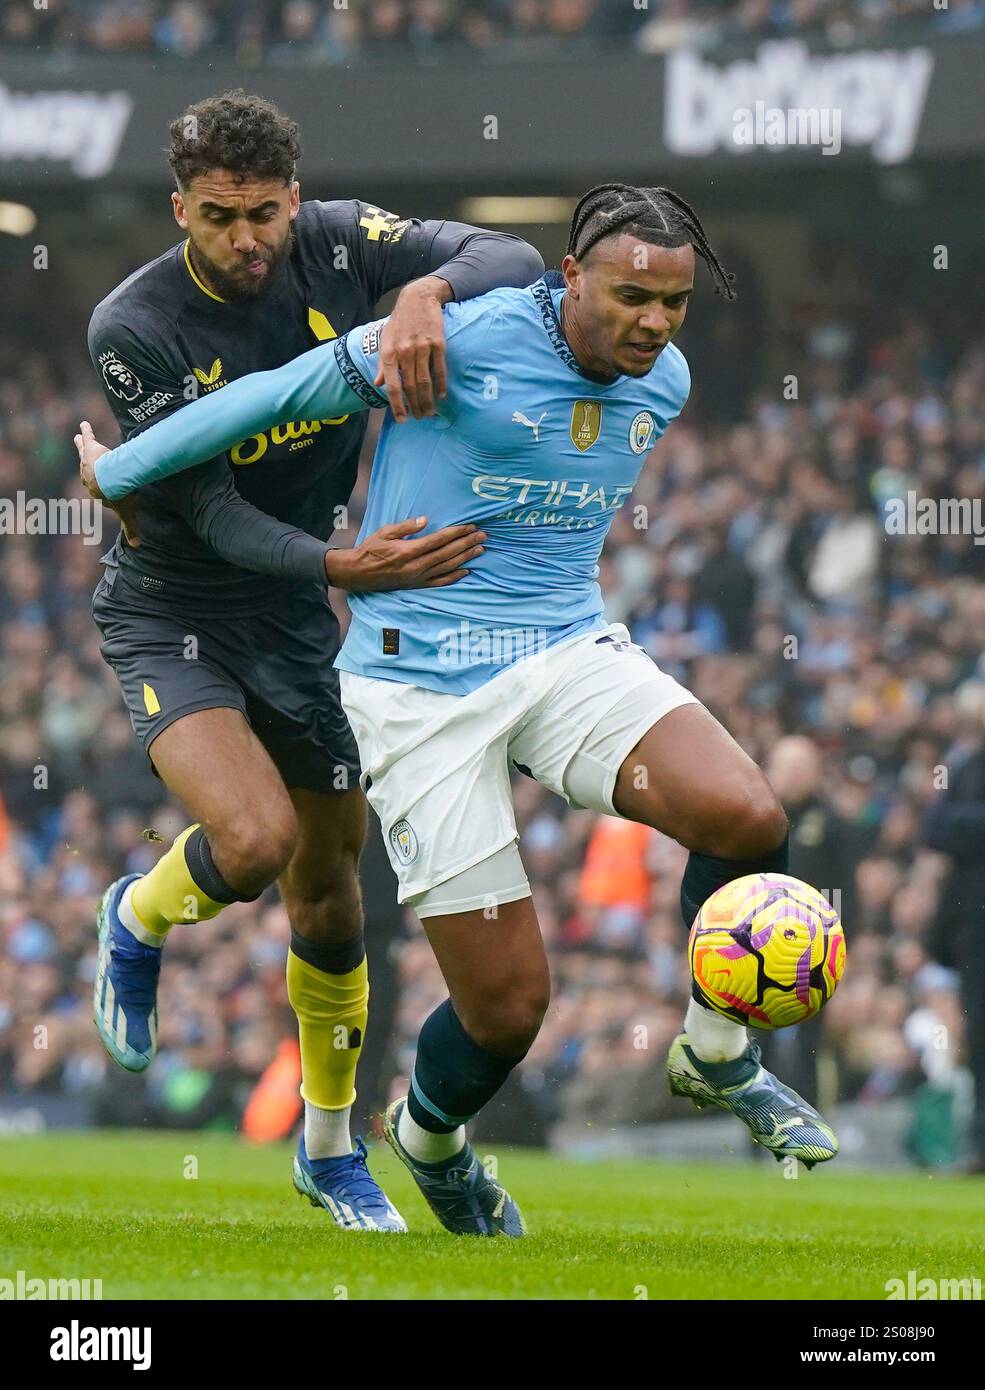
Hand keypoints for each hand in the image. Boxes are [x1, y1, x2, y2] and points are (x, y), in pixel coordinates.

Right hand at [74, 419, 140, 546]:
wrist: (110, 479)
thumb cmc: (117, 495)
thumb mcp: (126, 511)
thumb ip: (131, 527)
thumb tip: (137, 546)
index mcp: (96, 490)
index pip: (99, 489)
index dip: (104, 489)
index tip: (111, 489)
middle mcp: (88, 475)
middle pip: (87, 469)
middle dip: (87, 466)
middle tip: (87, 461)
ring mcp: (87, 461)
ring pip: (83, 453)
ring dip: (82, 445)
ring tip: (79, 438)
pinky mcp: (90, 448)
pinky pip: (87, 437)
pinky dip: (86, 430)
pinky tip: (84, 423)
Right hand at [326, 517, 484, 591]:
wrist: (359, 574)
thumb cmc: (370, 550)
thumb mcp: (385, 532)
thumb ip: (406, 526)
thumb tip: (425, 520)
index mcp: (409, 551)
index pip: (439, 540)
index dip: (456, 533)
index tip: (470, 527)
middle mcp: (416, 566)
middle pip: (448, 553)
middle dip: (467, 543)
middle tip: (483, 536)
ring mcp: (418, 578)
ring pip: (448, 567)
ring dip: (466, 558)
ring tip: (480, 550)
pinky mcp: (417, 586)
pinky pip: (440, 582)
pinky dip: (455, 577)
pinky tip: (467, 571)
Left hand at [374, 275, 451, 422]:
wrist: (418, 297)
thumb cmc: (400, 321)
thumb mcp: (386, 339)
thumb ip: (383, 363)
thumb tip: (378, 383)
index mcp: (389, 352)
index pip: (393, 385)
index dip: (397, 405)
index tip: (402, 419)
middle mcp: (404, 351)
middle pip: (410, 387)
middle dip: (415, 406)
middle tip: (420, 418)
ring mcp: (422, 347)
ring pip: (425, 381)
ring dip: (428, 400)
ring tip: (430, 412)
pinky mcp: (438, 343)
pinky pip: (439, 369)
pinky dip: (440, 385)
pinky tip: (441, 395)